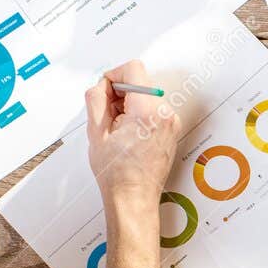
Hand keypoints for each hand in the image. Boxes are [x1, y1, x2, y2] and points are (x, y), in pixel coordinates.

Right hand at [84, 59, 180, 211]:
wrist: (133, 199)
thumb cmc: (118, 175)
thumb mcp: (96, 132)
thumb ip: (96, 99)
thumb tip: (101, 85)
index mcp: (148, 111)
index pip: (133, 69)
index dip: (113, 76)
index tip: (105, 90)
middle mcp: (165, 114)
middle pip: (140, 82)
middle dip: (120, 94)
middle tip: (109, 118)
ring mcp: (171, 123)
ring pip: (146, 96)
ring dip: (128, 106)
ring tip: (119, 131)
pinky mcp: (171, 130)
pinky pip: (152, 111)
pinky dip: (138, 116)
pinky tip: (129, 135)